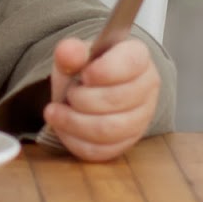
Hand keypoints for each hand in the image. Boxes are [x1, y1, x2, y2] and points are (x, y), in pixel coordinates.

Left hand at [43, 37, 159, 161]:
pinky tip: (62, 127)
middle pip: (117, 100)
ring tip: (55, 111)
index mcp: (138, 57)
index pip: (132, 62)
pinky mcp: (127, 142)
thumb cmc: (87, 70)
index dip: (105, 70)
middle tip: (68, 93)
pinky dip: (75, 140)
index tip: (85, 75)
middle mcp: (146, 88)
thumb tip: (67, 51)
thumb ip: (70, 52)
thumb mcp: (75, 56)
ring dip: (74, 121)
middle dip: (82, 98)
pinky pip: (101, 150)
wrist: (89, 91)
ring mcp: (141, 118)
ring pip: (108, 129)